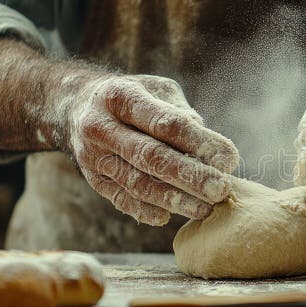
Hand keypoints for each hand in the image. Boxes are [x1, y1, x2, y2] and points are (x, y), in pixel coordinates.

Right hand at [62, 73, 238, 225]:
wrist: (75, 107)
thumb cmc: (133, 97)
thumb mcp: (156, 90)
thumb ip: (181, 114)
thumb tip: (207, 146)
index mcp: (121, 96)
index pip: (166, 123)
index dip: (200, 142)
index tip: (230, 159)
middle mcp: (101, 126)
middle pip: (151, 156)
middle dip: (191, 176)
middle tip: (222, 190)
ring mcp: (93, 156)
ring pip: (137, 183)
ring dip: (174, 199)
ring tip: (205, 209)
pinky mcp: (93, 178)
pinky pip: (121, 199)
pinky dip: (145, 210)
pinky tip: (169, 216)